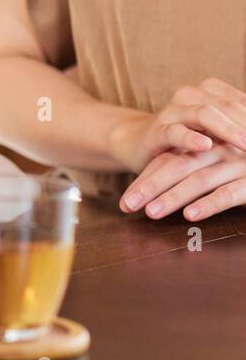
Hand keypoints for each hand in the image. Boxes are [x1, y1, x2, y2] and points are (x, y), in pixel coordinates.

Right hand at [109, 78, 245, 173]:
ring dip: (229, 131)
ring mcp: (173, 111)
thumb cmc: (185, 140)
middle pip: (230, 106)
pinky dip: (190, 138)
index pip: (244, 102)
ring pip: (205, 114)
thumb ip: (239, 128)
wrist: (138, 143)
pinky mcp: (157, 130)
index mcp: (211, 92)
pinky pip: (174, 132)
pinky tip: (204, 145)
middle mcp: (192, 95)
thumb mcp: (216, 133)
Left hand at [121, 142, 245, 220]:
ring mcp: (238, 164)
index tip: (126, 201)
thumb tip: (153, 196)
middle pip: (178, 166)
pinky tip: (189, 214)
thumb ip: (193, 173)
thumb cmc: (243, 172)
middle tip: (128, 205)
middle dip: (151, 186)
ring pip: (200, 179)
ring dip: (174, 197)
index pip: (169, 160)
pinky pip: (229, 192)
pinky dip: (208, 203)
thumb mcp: (218, 167)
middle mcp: (221, 151)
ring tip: (151, 212)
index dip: (146, 179)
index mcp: (208, 145)